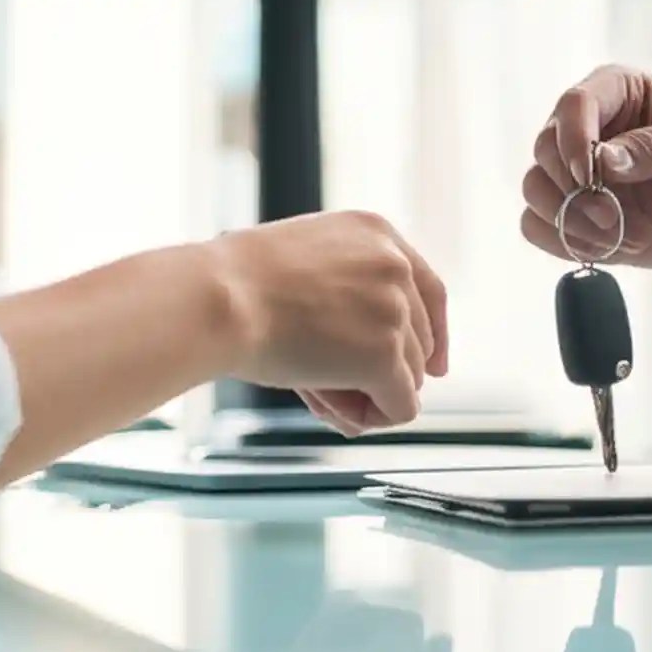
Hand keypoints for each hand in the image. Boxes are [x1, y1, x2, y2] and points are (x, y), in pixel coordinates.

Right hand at [213, 210, 447, 435]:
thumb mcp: (306, 265)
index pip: (430, 291)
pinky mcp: (384, 354)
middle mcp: (395, 264)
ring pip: (410, 379)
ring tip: (314, 389)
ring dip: (367, 396)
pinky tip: (338, 411)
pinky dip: (374, 418)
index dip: (434, 337)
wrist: (217, 297)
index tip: (434, 369)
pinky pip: (402, 407)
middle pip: (420, 342)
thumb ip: (351, 295)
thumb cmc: (238, 286)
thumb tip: (389, 363)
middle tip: (329, 388)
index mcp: (377, 233)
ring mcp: (394, 309)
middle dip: (380, 374)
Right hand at [521, 65, 651, 293]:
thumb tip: (602, 160)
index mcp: (621, 93)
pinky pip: (538, 228)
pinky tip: (610, 250)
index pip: (575, 103)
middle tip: (615, 221)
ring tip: (622, 240)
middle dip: (574, 192)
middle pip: (545, 150)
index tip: (590, 175)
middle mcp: (589, 129)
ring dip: (571, 222)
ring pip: (535, 191)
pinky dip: (565, 243)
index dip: (573, 138)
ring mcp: (578, 175)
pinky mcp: (576, 216)